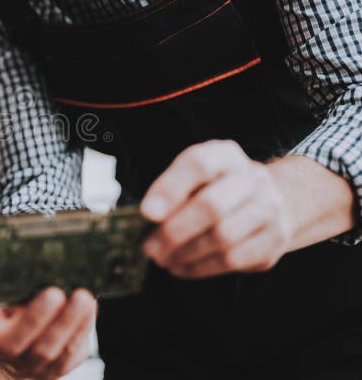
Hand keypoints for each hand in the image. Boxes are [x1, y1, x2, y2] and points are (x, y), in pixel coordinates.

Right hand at [0, 287, 96, 378]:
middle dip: (35, 317)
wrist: (28, 329)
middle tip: (53, 292)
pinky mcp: (55, 369)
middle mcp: (1, 349)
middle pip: (13, 342)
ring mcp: (29, 363)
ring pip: (46, 350)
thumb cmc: (10, 295)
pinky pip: (70, 354)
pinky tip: (89, 307)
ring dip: (67, 322)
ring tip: (81, 297)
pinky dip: (81, 329)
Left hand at [140, 139, 292, 277]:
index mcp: (226, 156)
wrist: (268, 201)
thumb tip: (149, 213)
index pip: (199, 164)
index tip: (147, 213)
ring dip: (186, 253)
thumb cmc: (215, 188)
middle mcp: (253, 178)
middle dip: (174, 232)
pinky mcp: (276, 239)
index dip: (170, 189)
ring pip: (223, 237)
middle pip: (211, 206)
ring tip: (163, 259)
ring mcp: (270, 209)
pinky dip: (201, 267)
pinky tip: (182, 267)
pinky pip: (234, 259)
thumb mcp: (192, 176)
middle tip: (150, 248)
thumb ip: (169, 188)